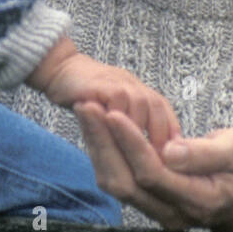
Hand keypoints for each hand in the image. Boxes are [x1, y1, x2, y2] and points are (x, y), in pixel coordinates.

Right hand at [31, 42, 180, 147]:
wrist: (61, 71)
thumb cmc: (88, 95)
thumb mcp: (113, 111)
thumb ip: (130, 124)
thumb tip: (148, 154)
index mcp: (140, 91)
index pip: (164, 112)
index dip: (170, 135)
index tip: (171, 158)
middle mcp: (134, 85)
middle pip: (157, 108)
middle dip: (159, 135)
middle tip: (156, 160)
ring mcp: (120, 82)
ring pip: (141, 106)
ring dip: (139, 131)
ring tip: (135, 153)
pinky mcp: (103, 84)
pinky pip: (118, 102)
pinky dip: (118, 120)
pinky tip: (114, 137)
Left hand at [74, 104, 232, 231]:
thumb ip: (204, 153)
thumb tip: (169, 150)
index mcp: (196, 200)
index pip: (151, 173)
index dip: (130, 143)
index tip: (114, 113)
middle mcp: (171, 214)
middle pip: (124, 182)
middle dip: (103, 142)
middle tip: (86, 106)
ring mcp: (158, 213)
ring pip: (117, 184)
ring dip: (98, 147)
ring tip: (86, 112)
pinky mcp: (150, 205)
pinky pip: (121, 181)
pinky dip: (105, 154)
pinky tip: (96, 129)